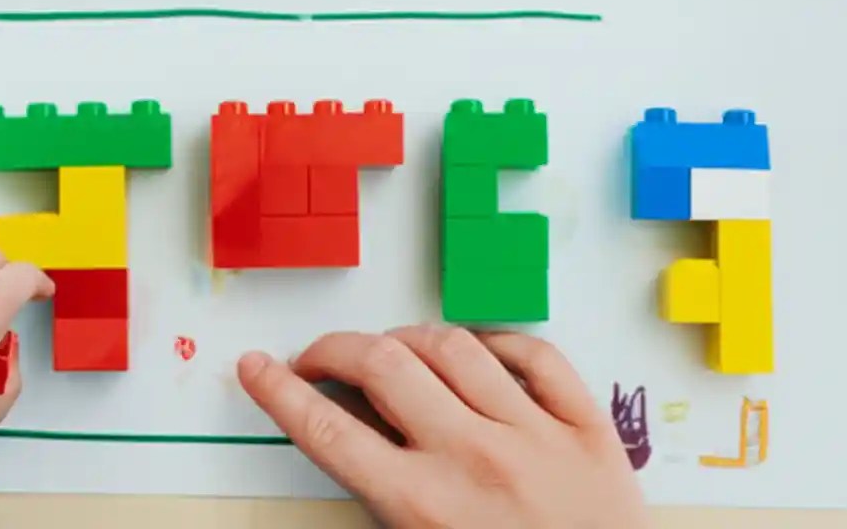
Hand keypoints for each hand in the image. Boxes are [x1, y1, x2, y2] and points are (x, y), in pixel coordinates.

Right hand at [237, 325, 645, 528]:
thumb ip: (384, 503)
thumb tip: (349, 443)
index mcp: (425, 508)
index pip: (329, 431)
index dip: (280, 392)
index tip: (259, 368)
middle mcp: (474, 461)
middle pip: (380, 366)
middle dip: (332, 349)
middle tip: (319, 359)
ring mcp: (535, 436)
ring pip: (450, 345)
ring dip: (406, 339)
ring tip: (393, 351)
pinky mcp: (586, 427)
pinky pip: (534, 353)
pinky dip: (497, 341)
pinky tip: (476, 351)